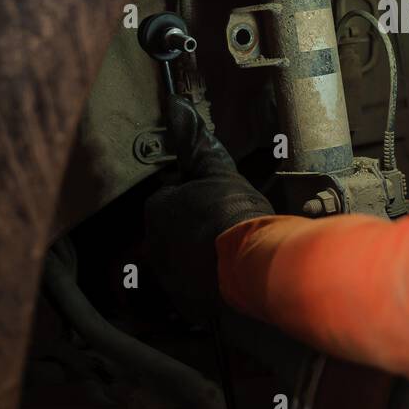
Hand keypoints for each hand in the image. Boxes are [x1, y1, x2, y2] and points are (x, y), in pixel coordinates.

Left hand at [144, 95, 274, 321]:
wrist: (254, 266)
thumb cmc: (235, 215)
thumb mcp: (217, 171)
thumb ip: (196, 142)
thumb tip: (177, 106)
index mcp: (157, 210)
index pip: (169, 199)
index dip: (193, 197)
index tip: (215, 201)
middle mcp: (154, 245)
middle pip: (171, 232)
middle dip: (191, 228)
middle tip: (222, 226)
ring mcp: (168, 276)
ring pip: (179, 261)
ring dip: (197, 256)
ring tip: (226, 252)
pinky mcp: (184, 303)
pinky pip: (188, 289)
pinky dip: (203, 283)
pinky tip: (226, 276)